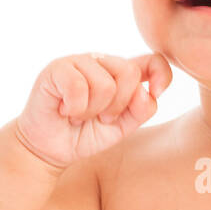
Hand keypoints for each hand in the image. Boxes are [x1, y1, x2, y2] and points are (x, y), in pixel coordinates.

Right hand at [14, 52, 171, 167]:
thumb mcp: (121, 127)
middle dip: (118, 105)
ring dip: (92, 110)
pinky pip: (78, 87)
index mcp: (120, 73)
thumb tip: (147, 92)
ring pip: (105, 83)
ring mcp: (78, 62)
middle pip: (130, 73)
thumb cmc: (84, 135)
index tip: (157, 92)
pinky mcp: (57, 68)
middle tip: (100, 116)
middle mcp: (101, 62)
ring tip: (78, 115)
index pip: (153, 60)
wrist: (49, 148)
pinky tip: (64, 111)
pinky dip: (74, 108)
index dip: (161, 74)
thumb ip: (140, 110)